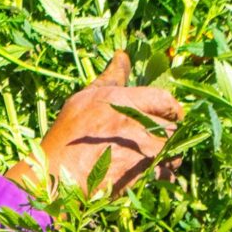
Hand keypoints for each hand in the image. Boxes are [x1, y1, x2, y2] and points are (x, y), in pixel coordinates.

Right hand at [9, 51, 183, 197]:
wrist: (58, 175)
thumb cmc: (69, 135)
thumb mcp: (86, 99)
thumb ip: (111, 78)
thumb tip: (123, 55)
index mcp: (124, 102)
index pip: (165, 99)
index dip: (172, 108)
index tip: (170, 114)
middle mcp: (138, 125)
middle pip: (173, 127)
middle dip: (169, 132)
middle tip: (160, 136)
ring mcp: (143, 152)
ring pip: (173, 152)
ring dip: (168, 154)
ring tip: (155, 154)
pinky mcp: (143, 176)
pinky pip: (167, 174)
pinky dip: (162, 174)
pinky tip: (149, 172)